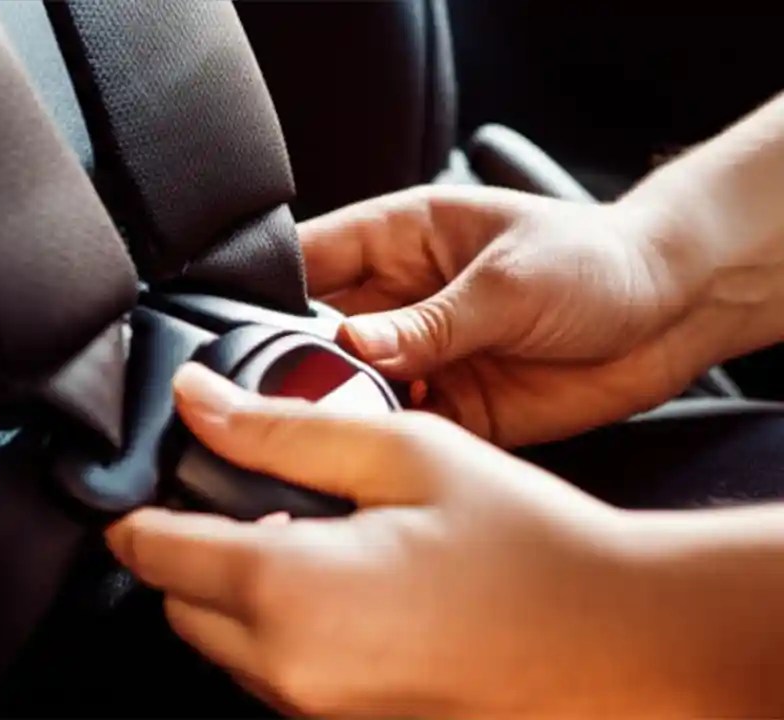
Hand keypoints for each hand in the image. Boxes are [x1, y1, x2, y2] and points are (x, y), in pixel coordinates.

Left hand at [108, 365, 704, 716]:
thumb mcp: (398, 453)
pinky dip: (280, 628)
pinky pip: (276, 673)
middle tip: (246, 499)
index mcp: (289, 592)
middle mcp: (290, 668)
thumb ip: (279, 430)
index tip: (140, 491)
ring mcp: (319, 709)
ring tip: (307, 536)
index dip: (136, 515)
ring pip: (223, 644)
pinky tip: (344, 583)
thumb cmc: (524, 544)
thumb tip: (197, 402)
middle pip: (180, 604)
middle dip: (187, 552)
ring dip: (236, 590)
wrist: (614, 641)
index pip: (154, 555)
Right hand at [300, 185, 725, 445]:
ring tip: (340, 420)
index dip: (268, 290)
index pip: (309, 257)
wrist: (673, 313)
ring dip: (342, 408)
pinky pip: (396, 429)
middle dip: (296, 362)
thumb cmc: (595, 261)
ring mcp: (418, 355)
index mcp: (399, 238)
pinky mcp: (448, 406)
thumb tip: (354, 344)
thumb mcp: (509, 282)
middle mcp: (396, 299)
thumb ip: (430, 320)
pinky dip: (386, 443)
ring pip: (347, 388)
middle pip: (312, 331)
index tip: (242, 331)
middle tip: (291, 390)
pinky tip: (385, 446)